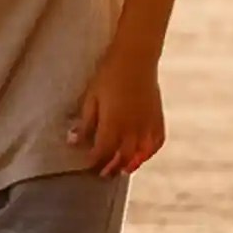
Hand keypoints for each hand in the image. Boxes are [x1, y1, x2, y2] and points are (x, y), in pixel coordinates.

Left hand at [68, 52, 165, 175]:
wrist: (136, 58)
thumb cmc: (109, 75)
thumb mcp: (91, 98)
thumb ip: (85, 123)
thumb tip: (73, 142)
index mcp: (114, 124)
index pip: (102, 153)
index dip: (94, 162)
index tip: (87, 165)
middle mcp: (133, 129)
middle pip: (122, 158)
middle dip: (110, 168)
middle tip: (101, 174)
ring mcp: (148, 125)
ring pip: (140, 154)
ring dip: (130, 165)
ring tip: (120, 170)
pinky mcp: (158, 118)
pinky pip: (156, 143)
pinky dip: (149, 153)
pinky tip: (141, 156)